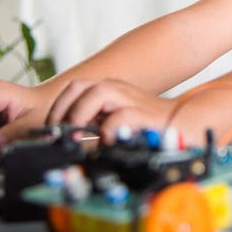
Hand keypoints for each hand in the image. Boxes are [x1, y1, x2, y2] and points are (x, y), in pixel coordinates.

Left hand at [45, 79, 178, 143]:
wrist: (181, 126)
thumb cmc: (144, 128)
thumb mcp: (111, 124)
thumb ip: (91, 127)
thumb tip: (63, 139)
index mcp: (107, 90)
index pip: (72, 89)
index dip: (57, 109)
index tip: (50, 131)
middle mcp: (116, 90)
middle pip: (79, 86)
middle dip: (63, 110)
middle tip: (59, 134)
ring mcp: (130, 99)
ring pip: (97, 92)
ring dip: (80, 115)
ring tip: (75, 138)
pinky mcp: (143, 115)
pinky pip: (120, 116)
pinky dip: (107, 130)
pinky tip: (103, 145)